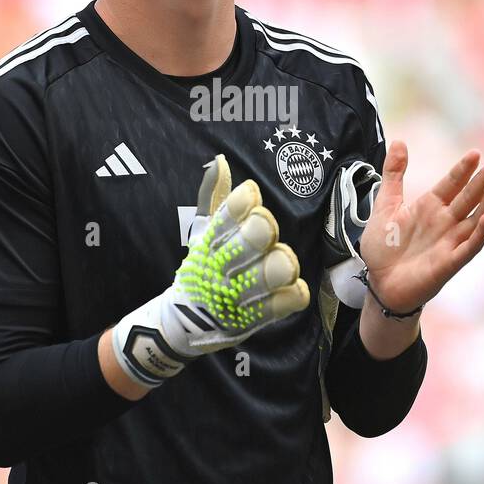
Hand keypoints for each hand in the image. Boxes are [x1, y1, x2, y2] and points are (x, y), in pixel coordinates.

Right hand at [110, 154, 309, 386]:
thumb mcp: (205, 232)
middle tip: (265, 225)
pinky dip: (289, 298)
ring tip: (285, 260)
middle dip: (255, 234)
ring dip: (274, 268)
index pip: (221, 221)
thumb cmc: (207, 266)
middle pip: (242, 248)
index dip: (236, 207)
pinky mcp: (253, 319)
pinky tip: (297, 289)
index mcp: (211, 243)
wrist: (187, 322)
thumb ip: (214, 198)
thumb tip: (220, 162)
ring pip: (261, 280)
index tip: (250, 193)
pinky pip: (276, 309)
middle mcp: (223, 268)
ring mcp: (237, 296)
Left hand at [358, 142, 483, 313]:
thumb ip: (393, 174)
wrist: (378, 283)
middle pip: (468, 198)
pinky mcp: (449, 262)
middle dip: (482, 182)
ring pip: (476, 221)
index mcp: (430, 206)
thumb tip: (399, 141)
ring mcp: (449, 241)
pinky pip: (470, 247)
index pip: (452, 183)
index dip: (463, 170)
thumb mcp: (385, 205)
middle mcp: (445, 222)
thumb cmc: (383, 247)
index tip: (475, 154)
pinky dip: (480, 234)